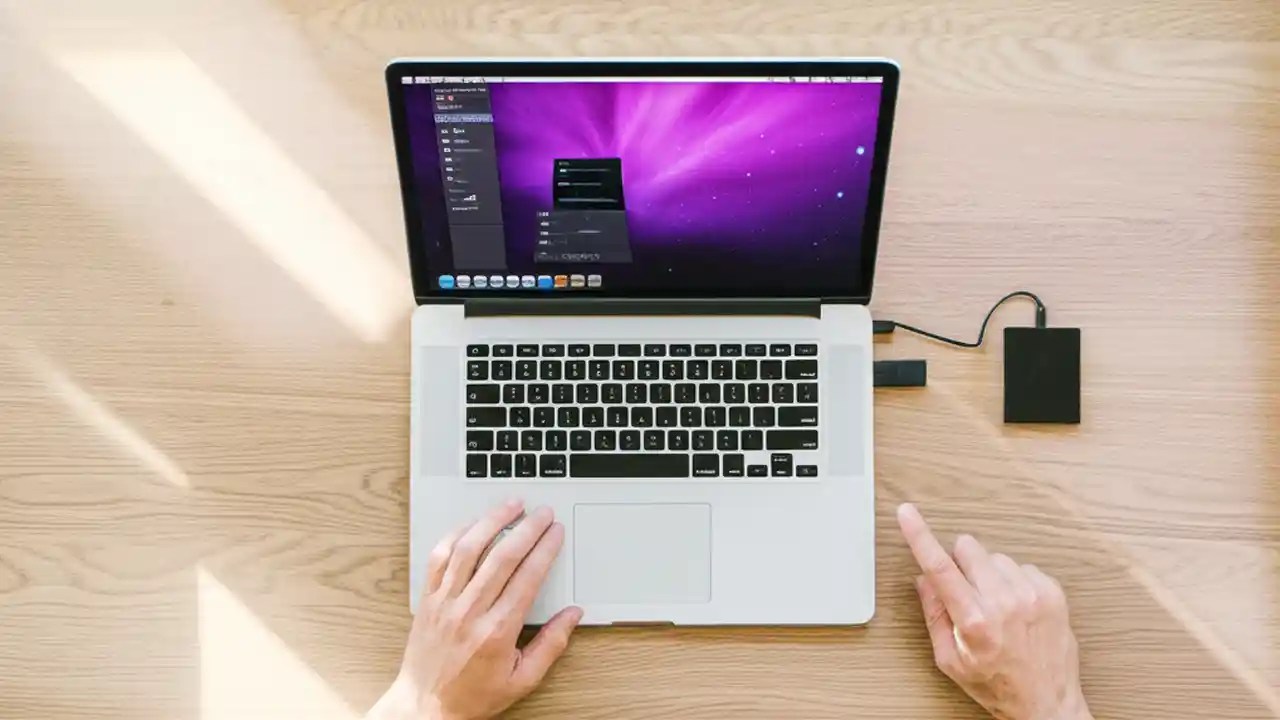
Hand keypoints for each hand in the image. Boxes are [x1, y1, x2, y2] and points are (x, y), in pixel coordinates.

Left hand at [367, 500, 581, 719]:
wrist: (425, 707)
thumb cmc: (472, 696)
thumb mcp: (522, 680)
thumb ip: (551, 645)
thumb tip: (572, 615)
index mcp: (497, 631)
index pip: (527, 577)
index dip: (545, 549)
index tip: (556, 533)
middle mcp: (470, 611)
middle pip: (502, 556)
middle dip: (527, 528)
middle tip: (542, 513)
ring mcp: (445, 602)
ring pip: (469, 549)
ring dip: (492, 521)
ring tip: (510, 505)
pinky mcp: (428, 599)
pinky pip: (440, 557)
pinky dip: (456, 535)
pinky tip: (472, 523)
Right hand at [897, 503, 1091, 719]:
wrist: (1048, 703)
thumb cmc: (998, 686)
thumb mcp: (951, 660)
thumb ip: (934, 615)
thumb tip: (924, 579)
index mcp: (975, 621)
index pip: (939, 567)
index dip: (919, 535)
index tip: (908, 513)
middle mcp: (1005, 603)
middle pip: (968, 548)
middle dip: (960, 563)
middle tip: (966, 592)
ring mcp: (1032, 595)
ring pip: (994, 556)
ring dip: (989, 573)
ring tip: (995, 605)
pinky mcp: (1052, 593)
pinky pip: (1022, 565)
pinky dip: (1014, 581)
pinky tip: (1015, 606)